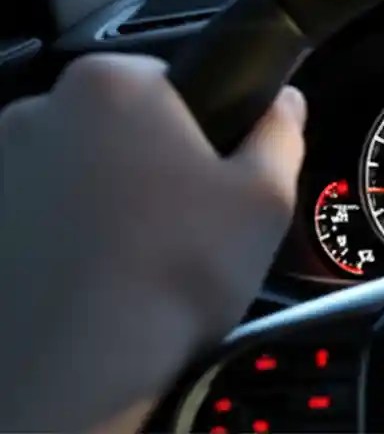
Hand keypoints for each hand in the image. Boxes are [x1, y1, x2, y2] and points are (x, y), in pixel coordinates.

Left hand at [0, 54, 305, 430]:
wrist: (80, 369)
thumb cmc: (174, 273)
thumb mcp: (265, 199)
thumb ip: (281, 133)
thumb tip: (286, 102)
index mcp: (114, 82)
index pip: (170, 75)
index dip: (202, 123)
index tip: (214, 169)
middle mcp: (40, 108)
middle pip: (116, 119)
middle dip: (148, 156)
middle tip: (184, 217)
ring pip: (73, 165)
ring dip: (101, 193)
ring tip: (137, 253)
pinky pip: (37, 208)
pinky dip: (62, 230)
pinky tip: (95, 272)